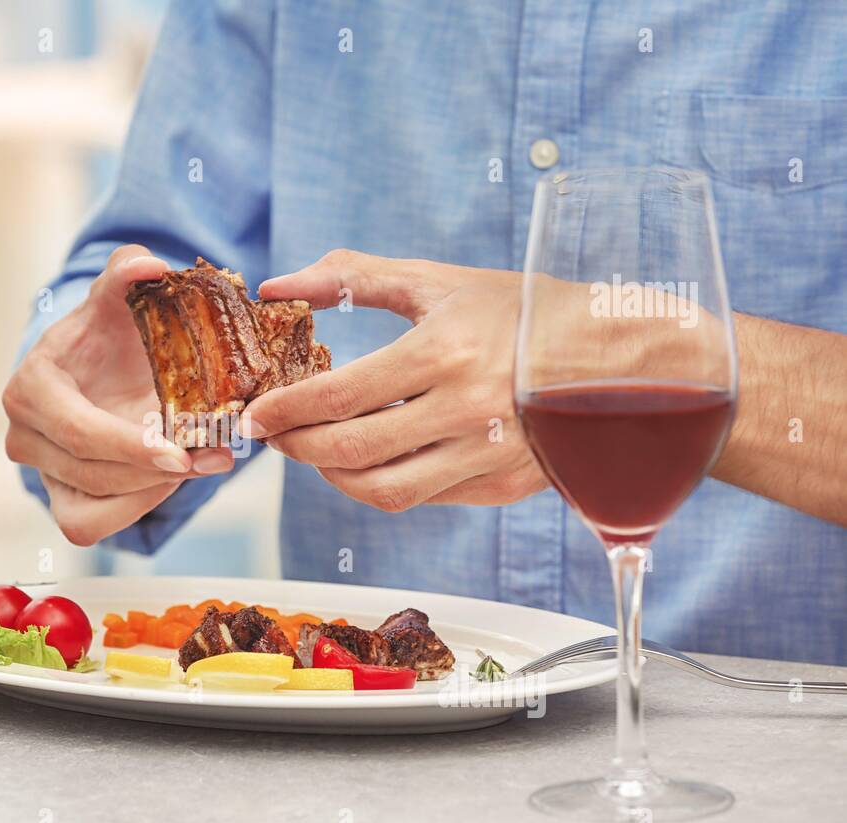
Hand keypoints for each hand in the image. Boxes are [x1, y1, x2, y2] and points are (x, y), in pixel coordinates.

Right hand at [3, 245, 232, 544]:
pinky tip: (169, 480)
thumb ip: (130, 270)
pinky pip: (91, 526)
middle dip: (156, 471)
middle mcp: (23, 435)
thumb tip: (151, 265)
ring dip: (153, 491)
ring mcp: (39, 472)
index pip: (78, 431)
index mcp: (30, 387)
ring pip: (94, 505)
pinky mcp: (59, 501)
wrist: (104, 366)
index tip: (183, 451)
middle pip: (92, 472)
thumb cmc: (112, 331)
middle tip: (214, 457)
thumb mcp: (121, 294)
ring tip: (202, 463)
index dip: (130, 447)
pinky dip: (134, 510)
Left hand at [241, 250, 547, 511]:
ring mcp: (489, 455)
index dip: (284, 411)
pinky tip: (367, 459)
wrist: (615, 351)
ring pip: (383, 491)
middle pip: (351, 451)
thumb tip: (276, 287)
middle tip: (273, 436)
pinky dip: (382, 483)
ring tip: (314, 450)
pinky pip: (423, 497)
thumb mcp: (436, 282)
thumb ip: (350, 278)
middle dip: (296, 447)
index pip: (339, 397)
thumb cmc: (519, 309)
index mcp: (445, 353)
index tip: (253, 415)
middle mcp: (467, 411)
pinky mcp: (504, 486)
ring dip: (332, 476)